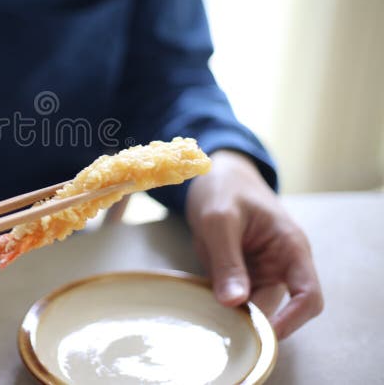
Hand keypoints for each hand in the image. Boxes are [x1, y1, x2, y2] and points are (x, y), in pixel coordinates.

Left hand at [185, 150, 322, 338]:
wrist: (214, 174)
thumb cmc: (224, 188)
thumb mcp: (219, 219)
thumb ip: (227, 260)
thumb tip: (234, 303)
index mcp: (291, 248)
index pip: (308, 297)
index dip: (291, 321)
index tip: (261, 333)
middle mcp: (281, 265)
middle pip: (272, 308)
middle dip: (246, 318)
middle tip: (214, 319)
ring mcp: (260, 270)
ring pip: (249, 305)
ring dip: (227, 308)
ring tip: (202, 300)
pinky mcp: (241, 273)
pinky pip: (231, 296)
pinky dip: (216, 299)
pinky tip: (197, 294)